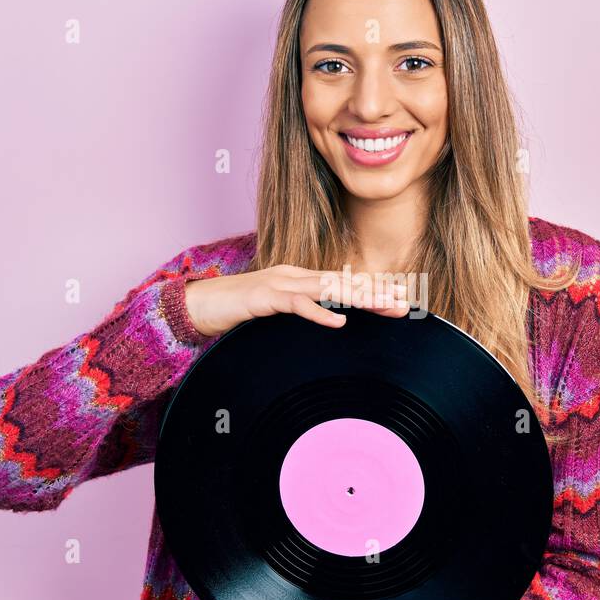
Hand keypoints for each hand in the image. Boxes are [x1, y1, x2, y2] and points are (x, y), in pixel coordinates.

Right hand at [184, 265, 409, 337]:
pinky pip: (295, 305)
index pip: (343, 283)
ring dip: (358, 299)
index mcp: (299, 280)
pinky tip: (338, 323)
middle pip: (342, 283)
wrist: (196, 303)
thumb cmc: (235, 311)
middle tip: (403, 304)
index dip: (372, 289)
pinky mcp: (262, 298)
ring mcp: (278, 285)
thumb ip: (300, 310)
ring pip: (326, 289)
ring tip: (384, 307)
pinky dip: (318, 313)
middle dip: (375, 293)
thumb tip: (329, 321)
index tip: (399, 298)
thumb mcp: (275, 312)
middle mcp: (294, 276)